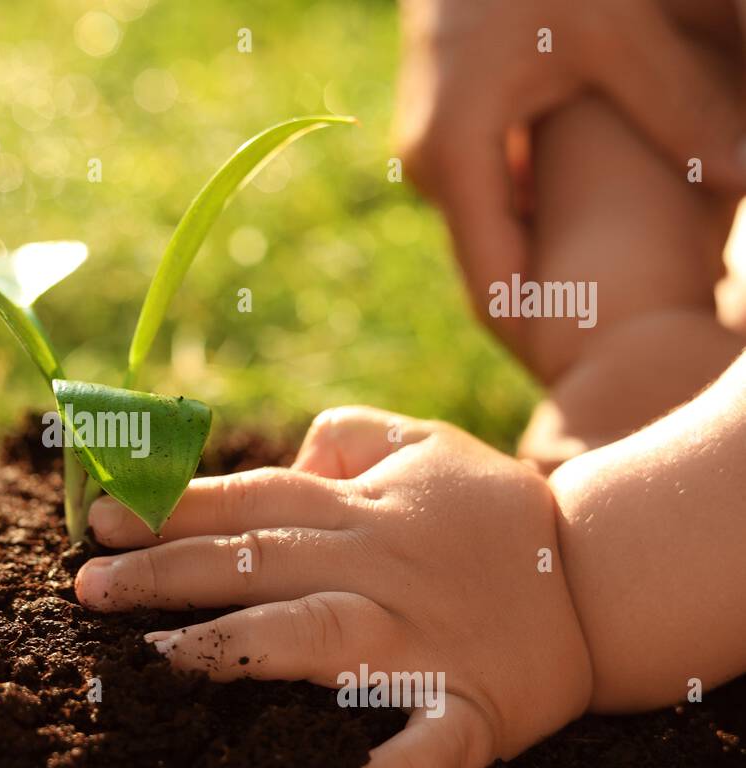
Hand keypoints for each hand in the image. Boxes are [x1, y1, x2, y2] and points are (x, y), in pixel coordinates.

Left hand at [75, 407, 592, 767]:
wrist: (606, 576)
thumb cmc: (495, 510)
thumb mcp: (425, 443)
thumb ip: (348, 435)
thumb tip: (287, 452)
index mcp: (361, 510)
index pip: (249, 501)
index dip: (171, 508)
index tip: (100, 520)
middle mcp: (377, 569)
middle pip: (258, 564)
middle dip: (168, 574)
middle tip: (88, 586)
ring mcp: (420, 639)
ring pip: (317, 636)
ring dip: (241, 649)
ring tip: (165, 660)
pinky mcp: (467, 704)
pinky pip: (431, 739)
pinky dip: (397, 765)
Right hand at [396, 0, 745, 357]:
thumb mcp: (616, 34)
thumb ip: (684, 108)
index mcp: (457, 157)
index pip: (495, 286)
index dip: (539, 342)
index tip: (582, 382)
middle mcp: (434, 168)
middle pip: (496, 268)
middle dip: (550, 314)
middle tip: (602, 358)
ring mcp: (437, 151)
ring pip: (498, 233)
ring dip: (549, 266)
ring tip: (608, 305)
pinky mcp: (453, 132)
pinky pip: (497, 197)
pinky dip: (541, 220)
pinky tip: (588, 229)